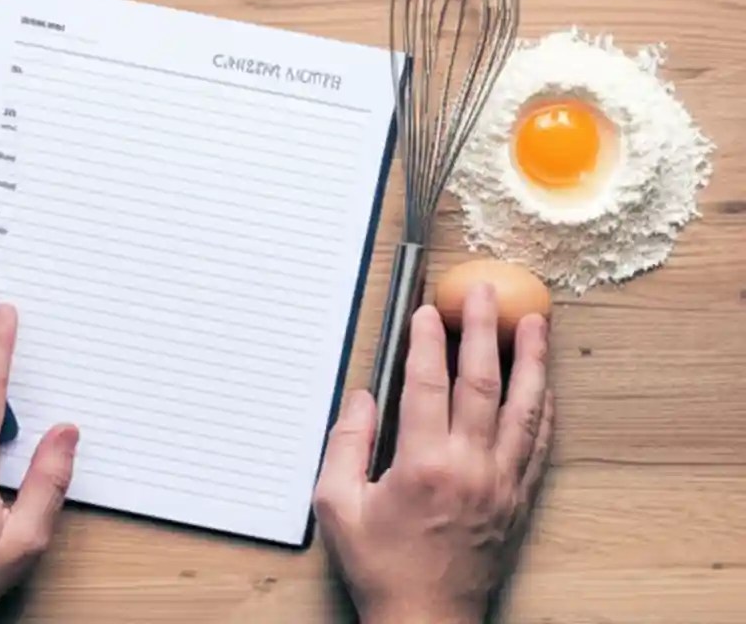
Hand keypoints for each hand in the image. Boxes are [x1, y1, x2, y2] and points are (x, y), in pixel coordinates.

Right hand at [313, 283, 553, 623]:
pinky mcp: (517, 500)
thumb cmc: (380, 567)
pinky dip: (544, 410)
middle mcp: (470, 466)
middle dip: (485, 329)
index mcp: (423, 463)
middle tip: (489, 292)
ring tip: (535, 322)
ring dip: (531, 360)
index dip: (427, 340)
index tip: (426, 311)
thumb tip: (362, 399)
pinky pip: (539, 445)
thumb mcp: (337, 506)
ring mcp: (500, 483)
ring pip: (524, 408)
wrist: (426, 620)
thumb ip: (345, 445)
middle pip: (483, 382)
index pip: (428, 383)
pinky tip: (545, 386)